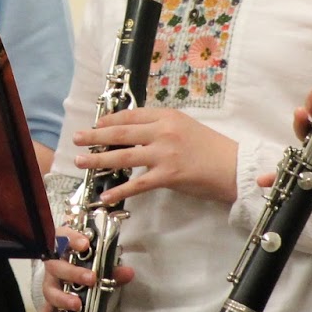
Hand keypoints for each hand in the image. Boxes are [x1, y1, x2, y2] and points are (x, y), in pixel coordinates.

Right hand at [37, 224, 135, 311]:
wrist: (69, 269)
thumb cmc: (83, 262)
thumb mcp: (98, 263)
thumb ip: (112, 268)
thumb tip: (129, 273)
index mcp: (64, 248)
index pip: (63, 237)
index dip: (72, 239)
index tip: (85, 245)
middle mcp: (54, 264)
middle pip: (57, 266)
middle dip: (73, 273)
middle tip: (91, 280)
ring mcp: (51, 283)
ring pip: (50, 289)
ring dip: (63, 298)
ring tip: (77, 305)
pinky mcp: (49, 301)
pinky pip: (45, 310)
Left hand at [72, 107, 237, 205]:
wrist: (234, 166)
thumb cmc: (211, 147)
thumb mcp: (185, 126)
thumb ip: (161, 127)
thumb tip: (135, 133)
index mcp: (167, 116)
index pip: (130, 116)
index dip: (108, 121)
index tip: (94, 125)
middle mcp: (162, 132)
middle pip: (121, 133)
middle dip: (95, 136)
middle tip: (77, 139)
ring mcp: (164, 154)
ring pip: (123, 156)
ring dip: (99, 159)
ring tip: (81, 162)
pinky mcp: (168, 175)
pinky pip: (137, 184)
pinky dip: (120, 191)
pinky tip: (106, 195)